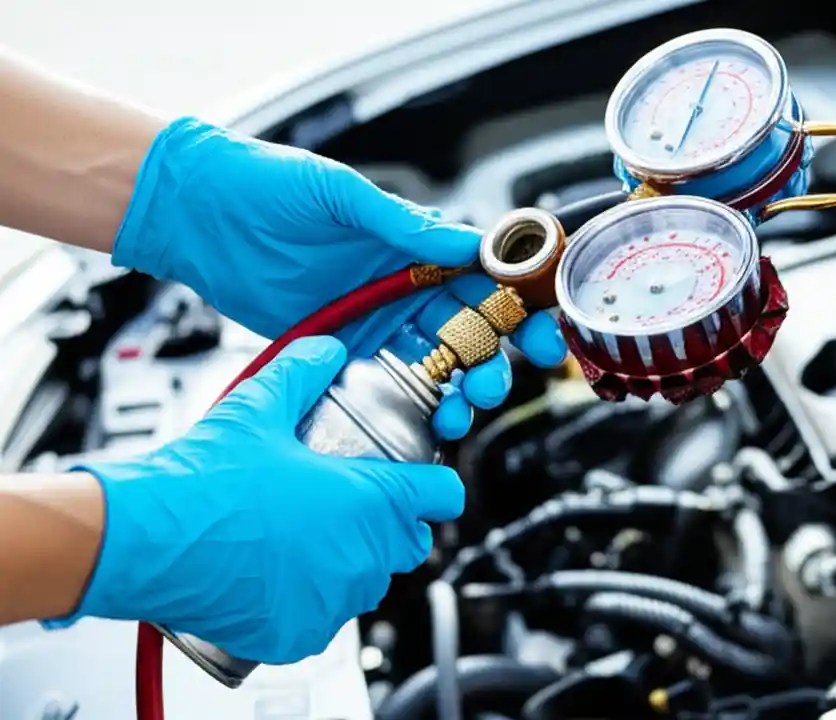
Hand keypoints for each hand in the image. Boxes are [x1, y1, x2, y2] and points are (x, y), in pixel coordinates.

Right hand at [51, 336, 462, 663]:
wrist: (144, 539)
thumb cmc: (203, 479)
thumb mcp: (258, 406)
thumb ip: (303, 372)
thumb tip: (326, 349)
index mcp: (369, 499)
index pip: (443, 495)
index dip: (433, 484)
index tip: (418, 481)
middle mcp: (361, 555)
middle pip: (410, 543)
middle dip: (390, 525)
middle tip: (347, 506)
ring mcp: (333, 600)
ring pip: (368, 582)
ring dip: (350, 562)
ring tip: (304, 536)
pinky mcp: (299, 634)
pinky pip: (325, 618)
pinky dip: (310, 600)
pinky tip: (277, 573)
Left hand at [112, 117, 565, 438]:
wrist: (197, 214)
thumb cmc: (266, 184)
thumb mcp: (339, 194)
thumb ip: (401, 225)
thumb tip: (465, 244)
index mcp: (414, 244)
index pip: (484, 277)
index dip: (519, 304)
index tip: (541, 330)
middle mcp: (402, 286)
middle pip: (472, 331)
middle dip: (496, 360)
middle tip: (498, 382)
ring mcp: (373, 322)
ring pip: (438, 365)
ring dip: (461, 391)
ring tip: (463, 410)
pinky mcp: (339, 351)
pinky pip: (387, 384)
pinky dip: (414, 407)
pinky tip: (426, 423)